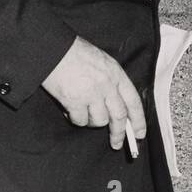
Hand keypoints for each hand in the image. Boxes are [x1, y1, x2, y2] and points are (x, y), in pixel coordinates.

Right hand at [41, 36, 145, 150]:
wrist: (52, 49)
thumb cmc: (73, 52)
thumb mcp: (101, 61)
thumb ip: (110, 80)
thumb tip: (115, 103)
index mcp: (116, 73)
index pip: (133, 101)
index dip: (138, 120)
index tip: (139, 133)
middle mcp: (107, 85)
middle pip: (119, 116)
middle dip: (119, 133)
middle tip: (117, 143)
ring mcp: (92, 94)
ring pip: (100, 121)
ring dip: (92, 122)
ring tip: (84, 113)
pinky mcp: (75, 101)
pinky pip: (80, 120)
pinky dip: (75, 119)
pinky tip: (70, 110)